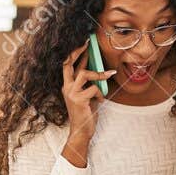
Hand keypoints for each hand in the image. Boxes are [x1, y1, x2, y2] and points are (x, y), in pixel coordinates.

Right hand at [61, 45, 112, 163]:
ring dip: (99, 74)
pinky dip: (101, 93)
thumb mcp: (86, 96)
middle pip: (68, 64)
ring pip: (85, 74)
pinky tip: (101, 100)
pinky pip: (94, 88)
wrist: (81, 131)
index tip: (83, 43)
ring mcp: (71, 93)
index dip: (75, 53)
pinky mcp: (79, 99)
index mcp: (67, 86)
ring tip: (109, 74)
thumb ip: (89, 84)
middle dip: (78, 52)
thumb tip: (98, 69)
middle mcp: (66, 87)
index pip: (68, 65)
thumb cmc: (85, 113)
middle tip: (87, 43)